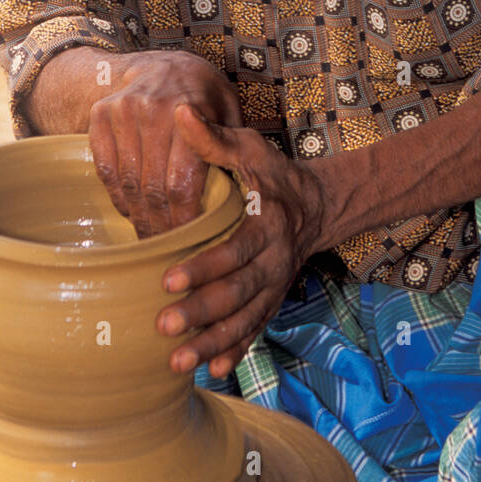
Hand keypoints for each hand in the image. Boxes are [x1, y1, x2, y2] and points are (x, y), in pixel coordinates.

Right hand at [88, 51, 242, 236]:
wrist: (160, 63)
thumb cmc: (204, 95)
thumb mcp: (229, 112)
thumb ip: (229, 149)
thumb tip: (238, 198)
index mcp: (192, 111)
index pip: (181, 182)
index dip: (183, 218)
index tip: (188, 240)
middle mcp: (154, 108)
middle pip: (152, 187)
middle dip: (159, 224)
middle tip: (166, 247)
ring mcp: (123, 110)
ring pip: (127, 181)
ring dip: (138, 215)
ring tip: (149, 236)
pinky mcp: (101, 115)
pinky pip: (105, 168)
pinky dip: (117, 195)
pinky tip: (130, 209)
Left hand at [156, 103, 326, 378]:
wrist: (315, 206)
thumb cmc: (272, 175)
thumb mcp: (248, 149)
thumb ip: (213, 138)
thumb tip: (179, 111)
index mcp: (265, 224)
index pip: (233, 250)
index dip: (202, 267)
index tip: (167, 279)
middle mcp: (273, 261)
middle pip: (237, 293)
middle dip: (200, 312)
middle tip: (164, 325)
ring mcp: (274, 286)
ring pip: (243, 320)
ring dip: (211, 342)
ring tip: (177, 362)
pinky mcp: (271, 301)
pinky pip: (255, 331)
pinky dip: (235, 351)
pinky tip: (212, 370)